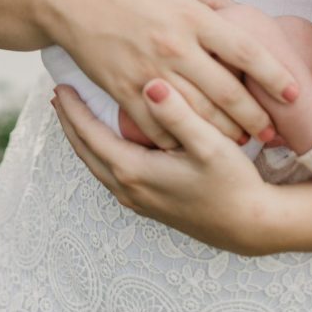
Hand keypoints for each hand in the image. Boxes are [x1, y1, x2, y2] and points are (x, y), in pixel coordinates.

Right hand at [47, 0, 297, 146]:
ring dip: (225, 134)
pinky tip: (194, 143)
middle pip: (229, 94)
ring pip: (199, 116)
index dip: (276, 77)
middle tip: (273, 134)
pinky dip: (181, 139)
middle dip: (257, 119)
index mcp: (192, 16)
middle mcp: (175, 46)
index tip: (295, 95)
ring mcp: (149, 72)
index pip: (247, 52)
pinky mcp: (124, 90)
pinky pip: (160, 126)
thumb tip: (241, 17)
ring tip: (241, 141)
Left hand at [53, 82, 278, 254]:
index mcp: (134, 171)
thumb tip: (150, 85)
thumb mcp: (208, 144)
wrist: (252, 226)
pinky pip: (112, 171)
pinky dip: (101, 150)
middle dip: (70, 123)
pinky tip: (110, 138)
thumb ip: (177, 114)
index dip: (73, 109)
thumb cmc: (232, 183)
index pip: (90, 135)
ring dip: (84, 138)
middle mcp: (129, 188)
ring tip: (78, 114)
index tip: (59, 85)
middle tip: (59, 95)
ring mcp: (138, 199)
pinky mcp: (151, 204)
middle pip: (85, 150)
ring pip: (97, 163)